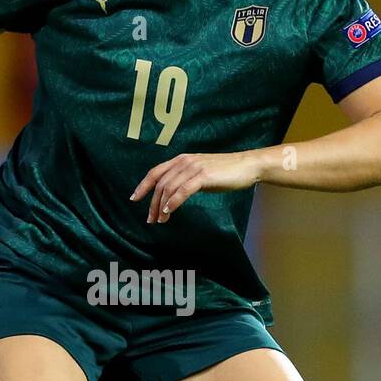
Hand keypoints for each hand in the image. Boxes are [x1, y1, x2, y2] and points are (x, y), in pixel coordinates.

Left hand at [129, 151, 260, 223]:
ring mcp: (194, 168)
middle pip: (160, 184)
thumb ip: (185, 178)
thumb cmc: (224, 172)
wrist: (246, 166)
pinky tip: (169, 212)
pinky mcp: (203, 176)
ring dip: (161, 207)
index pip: (155, 172)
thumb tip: (172, 193)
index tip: (134, 198)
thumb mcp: (200, 173)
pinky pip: (182, 191)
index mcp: (181, 159)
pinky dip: (173, 202)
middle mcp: (184, 161)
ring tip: (160, 220)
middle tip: (150, 219)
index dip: (143, 186)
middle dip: (152, 203)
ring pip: (169, 188)